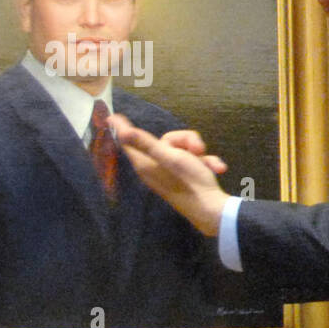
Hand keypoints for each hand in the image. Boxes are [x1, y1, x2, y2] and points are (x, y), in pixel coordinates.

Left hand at [109, 114, 231, 236]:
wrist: (213, 210)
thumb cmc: (190, 181)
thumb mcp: (168, 156)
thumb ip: (144, 142)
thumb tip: (119, 130)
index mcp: (146, 164)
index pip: (129, 142)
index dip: (123, 129)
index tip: (112, 117)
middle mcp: (155, 168)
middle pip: (167, 140)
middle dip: (187, 141)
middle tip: (199, 149)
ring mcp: (170, 173)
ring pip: (183, 150)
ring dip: (201, 154)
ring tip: (210, 163)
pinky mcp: (184, 178)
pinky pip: (193, 162)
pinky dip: (205, 163)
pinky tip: (216, 168)